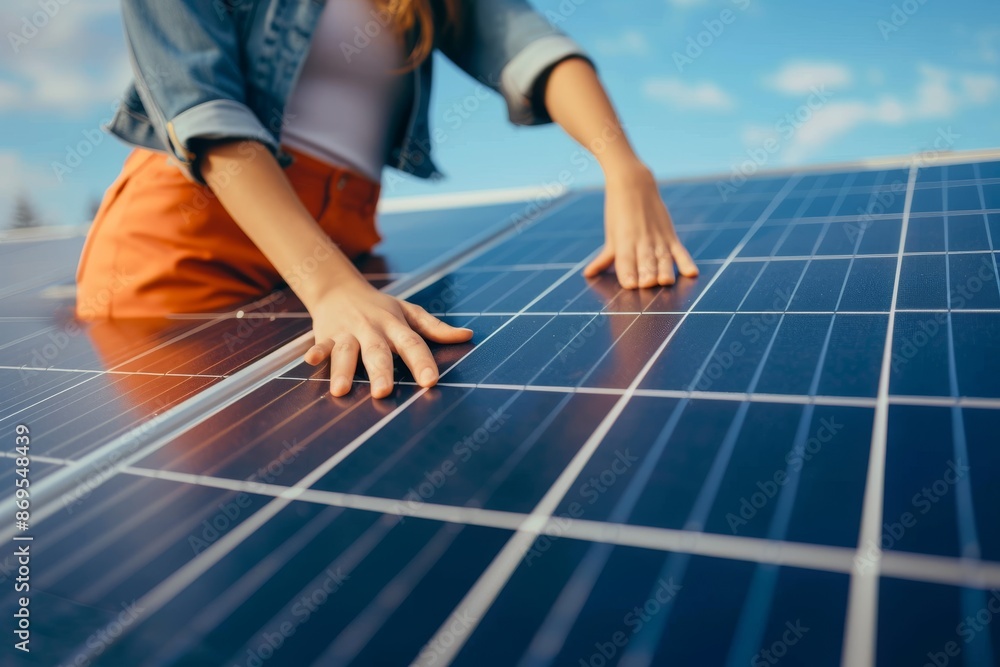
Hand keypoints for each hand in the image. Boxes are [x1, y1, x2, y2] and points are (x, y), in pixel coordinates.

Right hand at [303, 277, 473, 397]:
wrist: (340, 288)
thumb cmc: (381, 308)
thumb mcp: (410, 312)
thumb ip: (436, 328)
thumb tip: (468, 335)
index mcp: (395, 325)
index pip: (412, 344)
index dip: (422, 362)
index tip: (430, 381)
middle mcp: (372, 329)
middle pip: (377, 351)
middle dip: (380, 371)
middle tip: (383, 392)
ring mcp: (347, 332)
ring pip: (345, 352)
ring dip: (342, 370)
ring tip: (342, 391)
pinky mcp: (325, 334)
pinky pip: (320, 345)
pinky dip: (315, 352)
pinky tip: (311, 361)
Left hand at [584, 163, 698, 288]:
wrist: (635, 183)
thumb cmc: (619, 212)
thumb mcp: (612, 234)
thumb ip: (604, 258)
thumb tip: (587, 274)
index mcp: (624, 241)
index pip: (625, 261)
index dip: (628, 273)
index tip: (630, 286)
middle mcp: (641, 240)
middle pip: (645, 261)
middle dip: (646, 274)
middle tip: (647, 285)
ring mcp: (658, 238)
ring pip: (662, 258)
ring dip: (664, 270)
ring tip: (665, 282)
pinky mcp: (670, 235)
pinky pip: (680, 251)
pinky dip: (686, 262)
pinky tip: (692, 273)